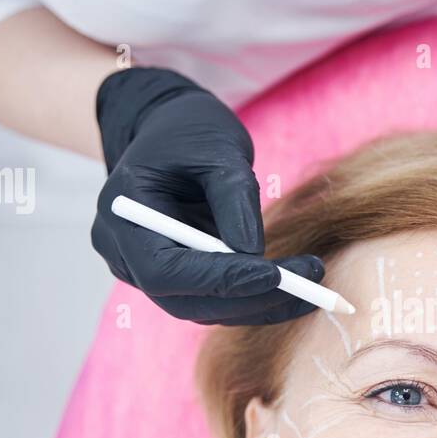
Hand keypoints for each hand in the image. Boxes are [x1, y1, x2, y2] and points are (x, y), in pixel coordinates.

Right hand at [91, 67, 324, 323]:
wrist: (169, 131)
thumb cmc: (188, 130)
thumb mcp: (216, 147)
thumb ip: (233, 198)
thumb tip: (254, 253)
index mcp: (122, 214)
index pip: (164, 271)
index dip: (219, 279)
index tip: (274, 275)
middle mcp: (126, 254)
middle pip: (186, 300)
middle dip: (251, 298)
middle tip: (309, 286)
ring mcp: (148, 271)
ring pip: (205, 307)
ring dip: (262, 304)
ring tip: (314, 285)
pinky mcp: (178, 278)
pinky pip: (216, 298)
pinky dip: (257, 298)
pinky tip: (298, 286)